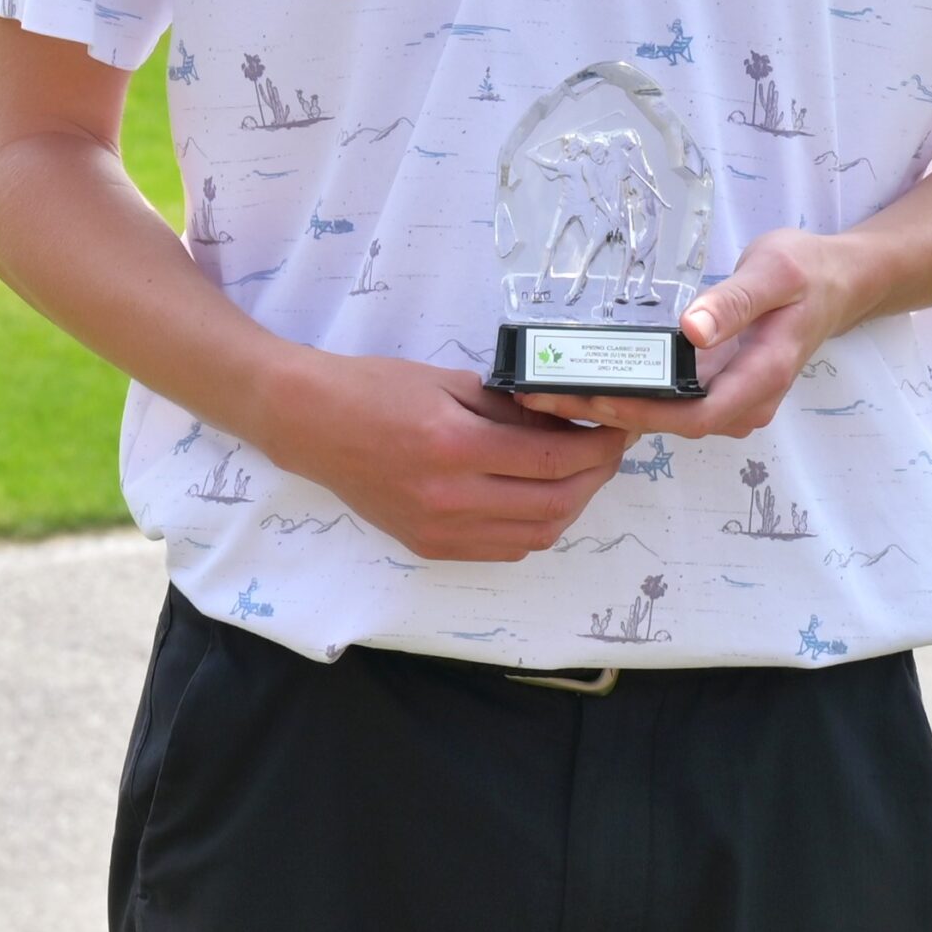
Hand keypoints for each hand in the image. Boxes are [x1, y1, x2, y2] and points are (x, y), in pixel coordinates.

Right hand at [272, 351, 629, 560]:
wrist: (312, 424)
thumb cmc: (377, 389)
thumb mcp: (451, 382)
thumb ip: (510, 408)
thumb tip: (567, 422)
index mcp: (455, 446)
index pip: (551, 459)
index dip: (597, 447)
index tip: (619, 428)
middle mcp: (450, 498)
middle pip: (552, 504)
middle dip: (594, 478)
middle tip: (611, 450)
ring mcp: (439, 530)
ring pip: (534, 535)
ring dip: (570, 507)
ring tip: (582, 473)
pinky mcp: (429, 546)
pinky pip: (503, 549)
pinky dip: (535, 528)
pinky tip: (542, 498)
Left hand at [516, 227, 851, 441]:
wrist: (836, 283)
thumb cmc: (805, 273)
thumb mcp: (773, 274)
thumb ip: (733, 303)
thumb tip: (690, 332)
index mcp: (762, 377)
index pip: (693, 416)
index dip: (639, 413)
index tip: (586, 397)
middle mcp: (746, 402)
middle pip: (672, 423)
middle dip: (608, 413)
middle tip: (542, 398)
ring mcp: (733, 399)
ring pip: (668, 417)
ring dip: (613, 408)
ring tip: (550, 393)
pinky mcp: (720, 389)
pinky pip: (672, 402)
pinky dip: (631, 395)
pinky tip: (588, 381)